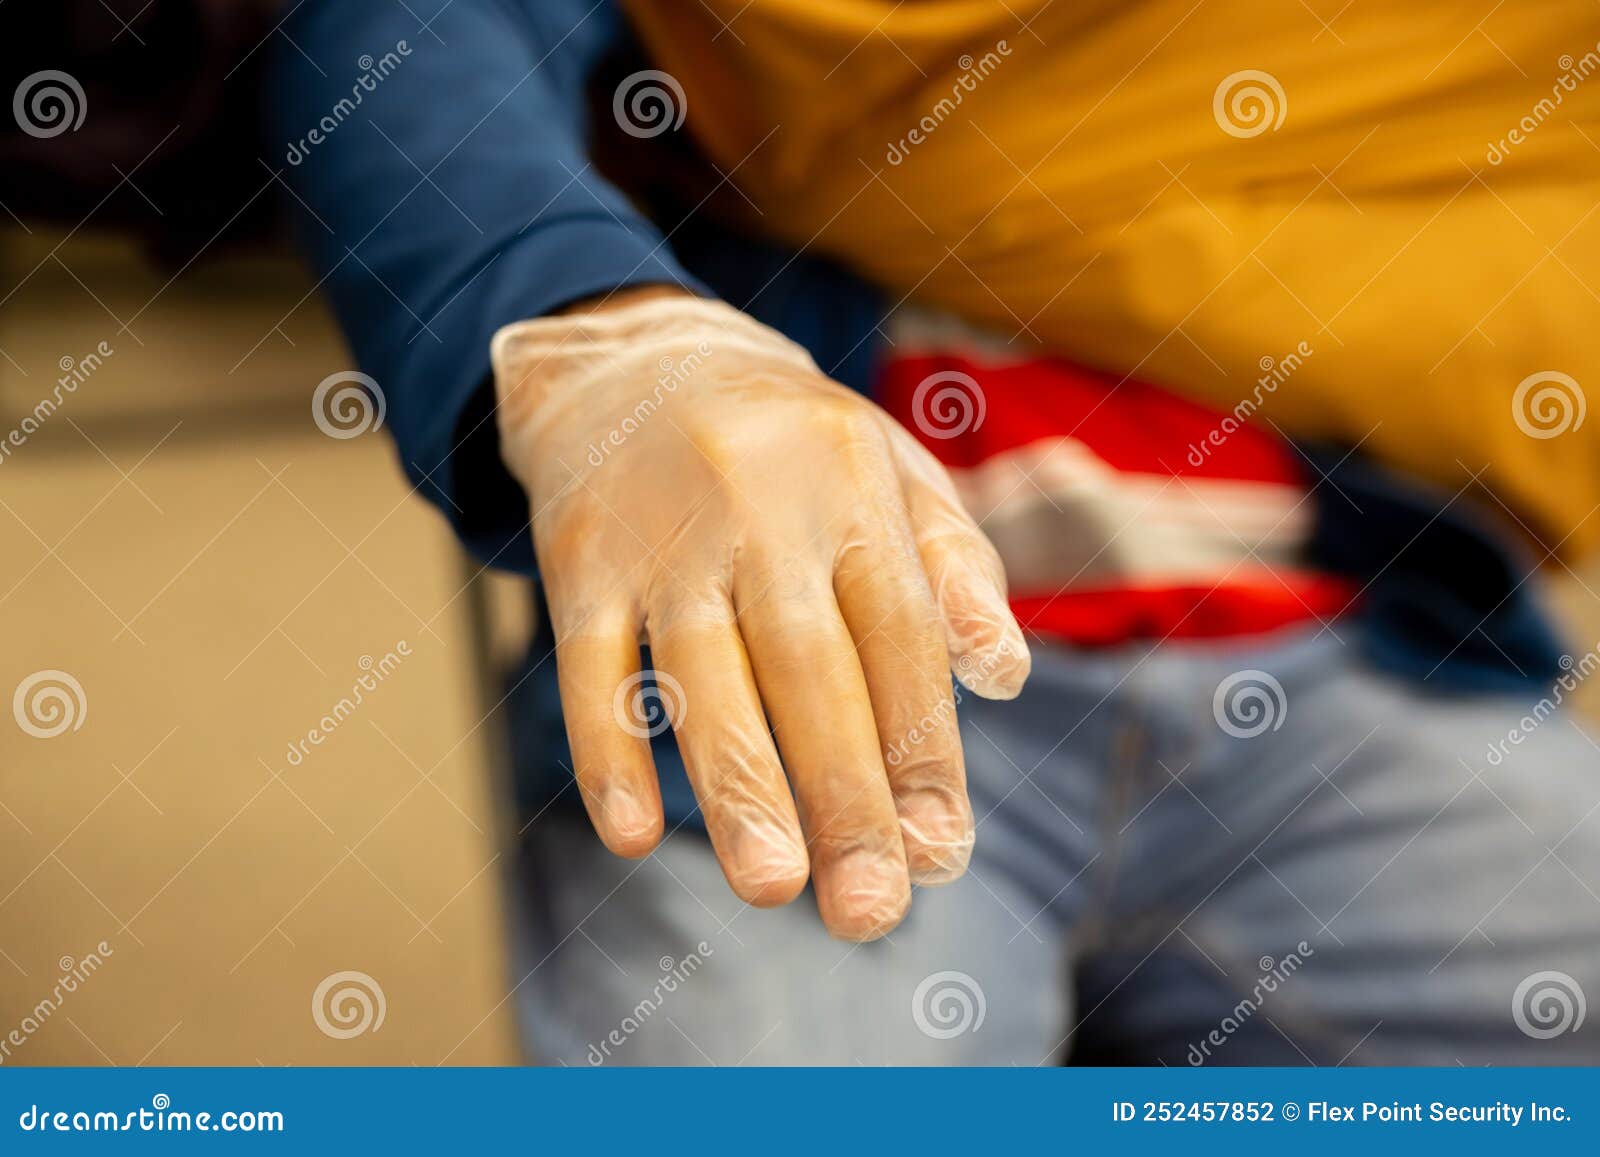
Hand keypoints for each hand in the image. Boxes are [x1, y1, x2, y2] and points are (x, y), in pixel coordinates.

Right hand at [490, 290, 1028, 939]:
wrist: (633, 358)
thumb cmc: (791, 444)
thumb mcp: (891, 471)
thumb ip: (956, 569)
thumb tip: (1007, 677)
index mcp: (853, 489)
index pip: (902, 636)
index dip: (924, 748)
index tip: (942, 852)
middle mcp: (761, 509)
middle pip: (808, 669)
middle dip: (844, 796)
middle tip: (869, 910)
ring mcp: (662, 536)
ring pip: (701, 673)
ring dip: (737, 785)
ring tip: (774, 886)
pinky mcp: (578, 558)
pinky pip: (586, 662)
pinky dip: (607, 747)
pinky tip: (629, 832)